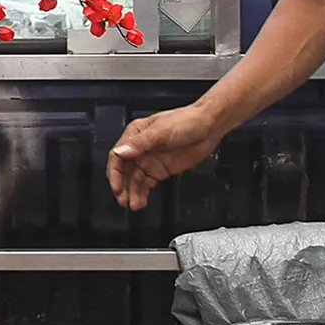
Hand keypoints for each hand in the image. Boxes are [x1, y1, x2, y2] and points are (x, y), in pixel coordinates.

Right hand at [108, 105, 224, 210]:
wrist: (209, 127)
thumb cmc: (187, 121)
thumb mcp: (161, 131)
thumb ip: (140, 143)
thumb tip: (121, 152)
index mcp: (135, 134)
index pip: (118, 156)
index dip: (115, 173)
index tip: (116, 186)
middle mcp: (140, 148)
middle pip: (124, 171)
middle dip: (122, 186)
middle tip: (122, 199)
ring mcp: (150, 160)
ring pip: (135, 180)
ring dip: (132, 192)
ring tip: (133, 204)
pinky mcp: (160, 170)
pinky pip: (147, 184)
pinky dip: (143, 193)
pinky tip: (141, 201)